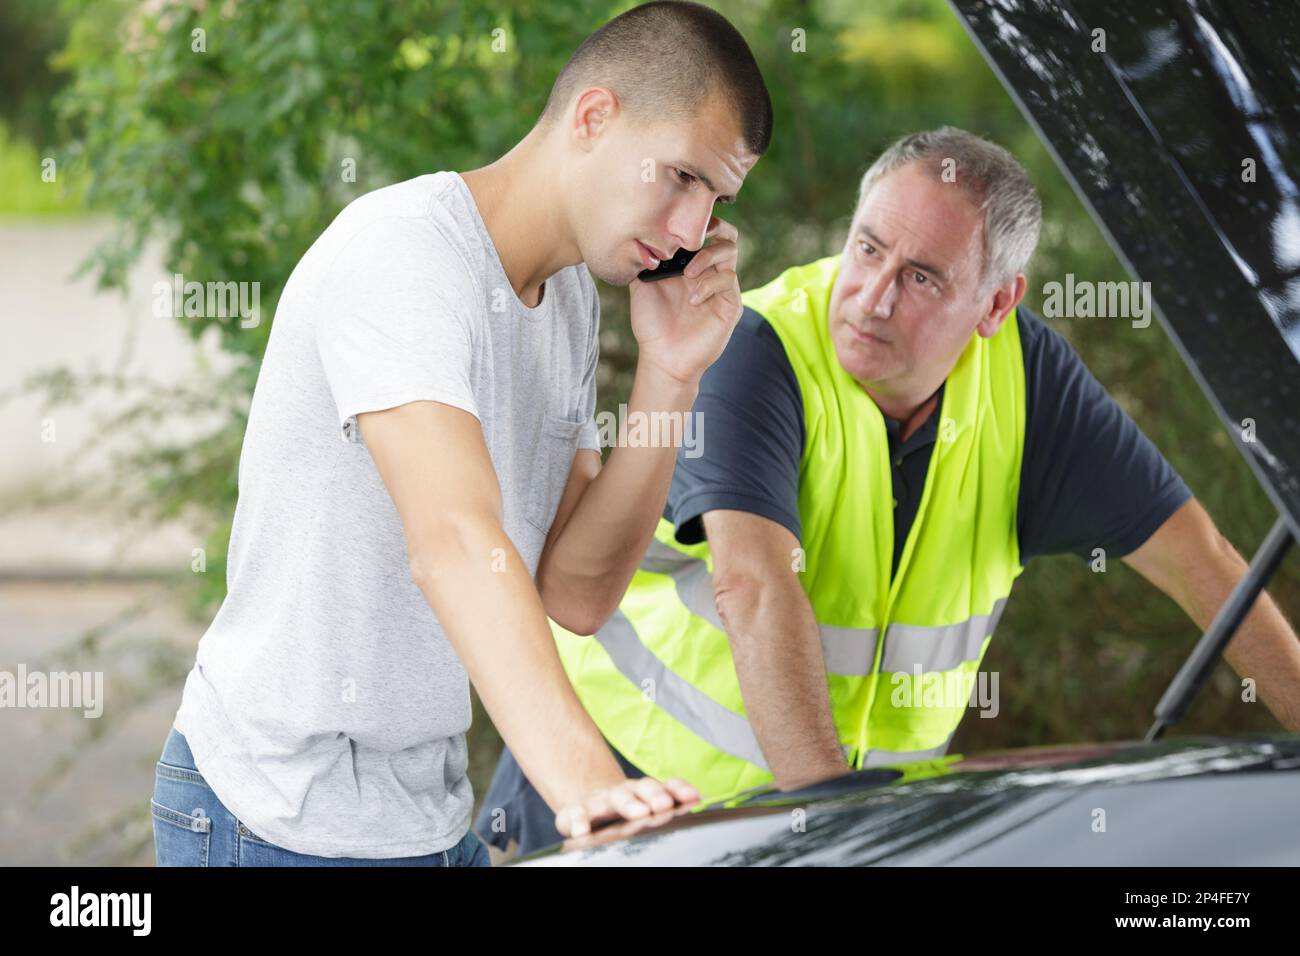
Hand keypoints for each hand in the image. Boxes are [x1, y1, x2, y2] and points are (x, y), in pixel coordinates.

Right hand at [554, 776, 699, 838]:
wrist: (584, 800)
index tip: (694, 797)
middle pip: (641, 788)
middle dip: (654, 795)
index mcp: (643, 793)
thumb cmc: (622, 809)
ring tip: (638, 812)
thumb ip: (668, 802)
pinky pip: (575, 814)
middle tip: (664, 805)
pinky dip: (578, 821)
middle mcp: (624, 793)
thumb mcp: (642, 805)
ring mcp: (599, 801)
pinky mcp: (575, 812)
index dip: (679, 790)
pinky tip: (581, 831)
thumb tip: (698, 799)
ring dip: (628, 803)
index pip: (664, 787)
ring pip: (614, 798)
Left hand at [629, 215, 742, 386]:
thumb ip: (646, 259)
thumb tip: (641, 233)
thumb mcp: (642, 285)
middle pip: (726, 235)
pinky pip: (728, 280)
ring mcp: (721, 287)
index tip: (680, 221)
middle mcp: (708, 272)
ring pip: (730, 251)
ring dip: (707, 256)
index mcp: (690, 265)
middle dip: (714, 228)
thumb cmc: (652, 325)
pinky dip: (710, 284)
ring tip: (687, 274)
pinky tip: (693, 298)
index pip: (704, 233)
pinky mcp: (731, 304)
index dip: (697, 222)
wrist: (662, 358)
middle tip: (695, 235)